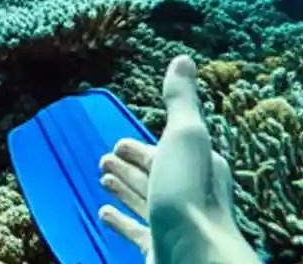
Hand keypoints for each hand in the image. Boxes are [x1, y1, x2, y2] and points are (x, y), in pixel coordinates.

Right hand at [97, 55, 258, 263]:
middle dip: (131, 164)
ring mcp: (172, 224)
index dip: (143, 146)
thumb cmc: (189, 196)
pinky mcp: (156, 249)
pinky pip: (134, 231)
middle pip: (155, 174)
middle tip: (105, 157)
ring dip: (123, 186)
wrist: (191, 258)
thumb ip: (181, 100)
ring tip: (102, 177)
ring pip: (143, 200)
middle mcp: (189, 194)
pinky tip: (103, 212)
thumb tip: (183, 59)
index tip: (118, 140)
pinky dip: (119, 219)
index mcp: (200, 166)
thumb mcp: (186, 136)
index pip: (168, 150)